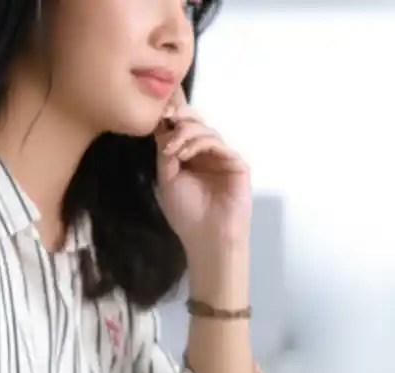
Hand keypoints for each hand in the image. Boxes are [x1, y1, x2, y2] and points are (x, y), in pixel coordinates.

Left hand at [154, 89, 251, 266]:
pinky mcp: (236, 164)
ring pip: (206, 130)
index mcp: (190, 156)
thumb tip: (162, 126)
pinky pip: (218, 144)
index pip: (182, 129)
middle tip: (166, 118)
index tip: (158, 111)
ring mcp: (223, 158)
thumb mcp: (167, 179)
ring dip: (186, 133)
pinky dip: (200, 143)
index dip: (172, 116)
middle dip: (180, 117)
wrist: (207, 238)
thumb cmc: (186, 214)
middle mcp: (207, 154)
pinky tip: (185, 154)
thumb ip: (165, 153)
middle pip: (196, 122)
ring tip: (172, 149)